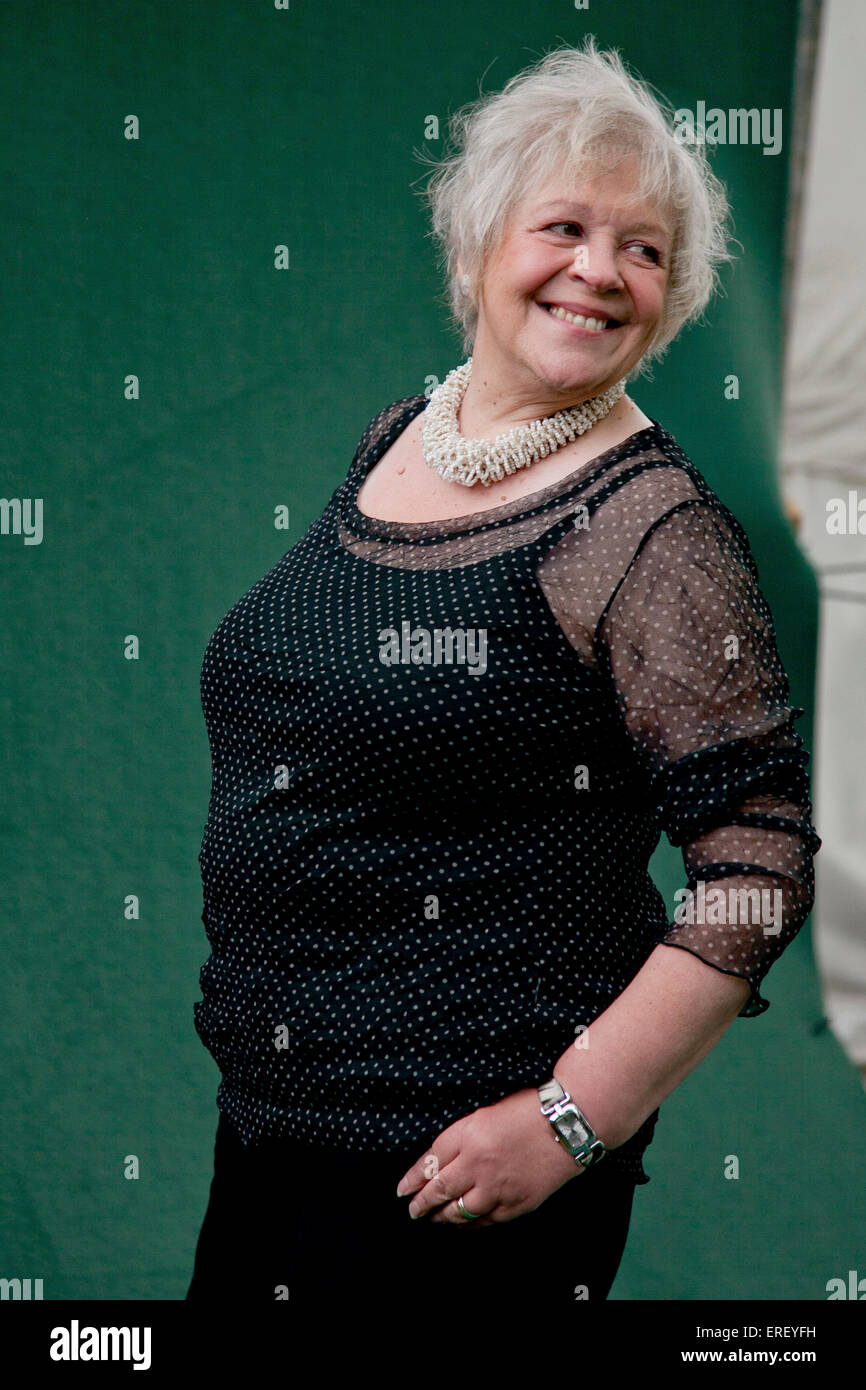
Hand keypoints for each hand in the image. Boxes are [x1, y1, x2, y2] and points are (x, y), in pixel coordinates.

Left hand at [394, 1086, 582, 1225]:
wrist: (567, 1125)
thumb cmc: (527, 1110)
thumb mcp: (484, 1113)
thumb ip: (459, 1138)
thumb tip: (436, 1162)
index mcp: (468, 1136)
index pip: (431, 1162)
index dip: (414, 1178)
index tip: (402, 1189)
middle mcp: (479, 1165)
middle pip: (440, 1191)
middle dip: (422, 1203)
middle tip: (412, 1210)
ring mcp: (498, 1188)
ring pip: (461, 1211)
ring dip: (443, 1217)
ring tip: (434, 1218)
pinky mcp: (517, 1204)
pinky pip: (487, 1220)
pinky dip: (472, 1223)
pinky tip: (465, 1221)